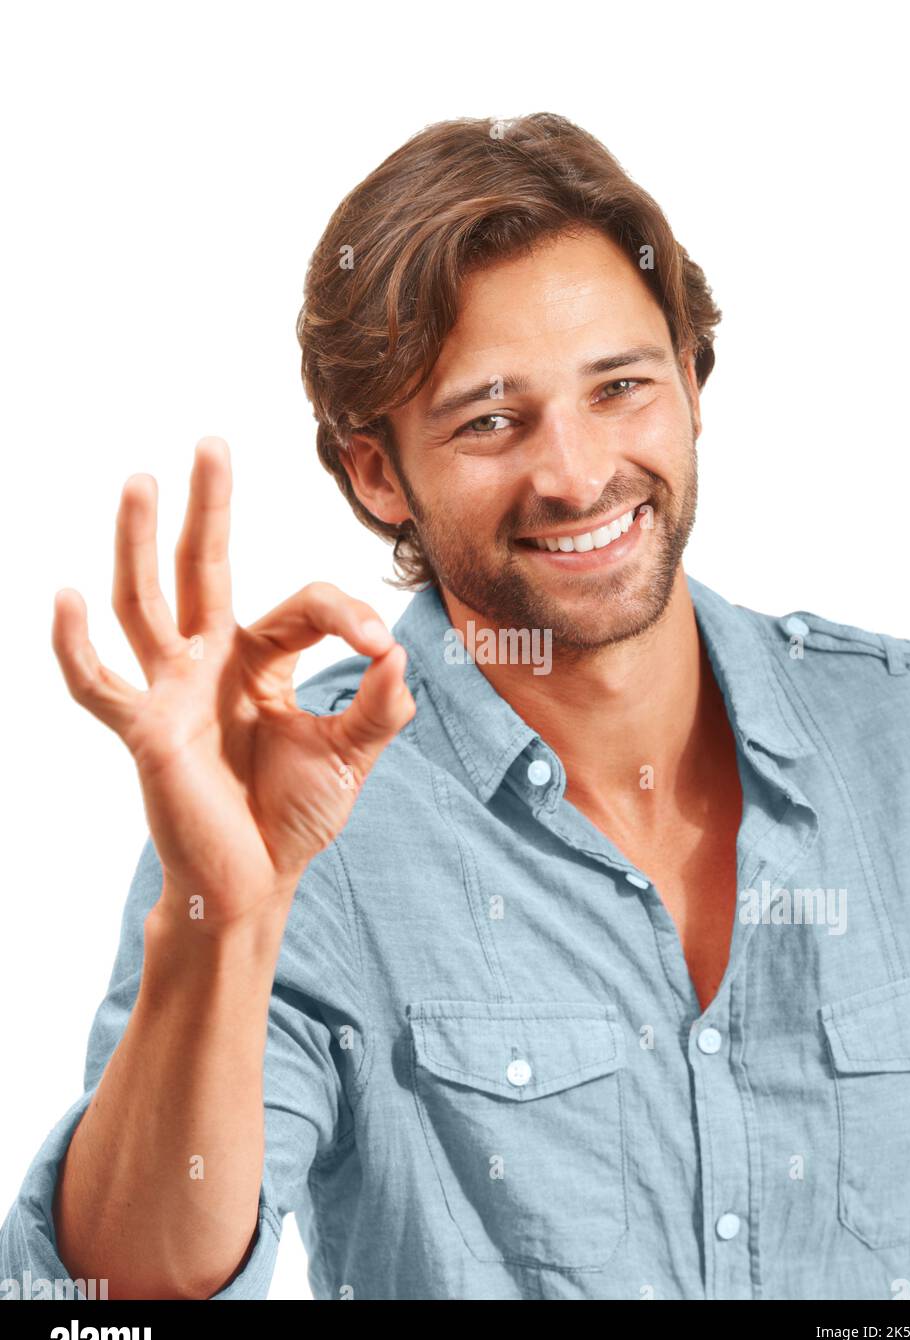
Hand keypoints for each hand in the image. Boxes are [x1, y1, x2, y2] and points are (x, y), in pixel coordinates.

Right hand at [51, 437, 415, 930]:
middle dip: (209, 507)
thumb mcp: (351, 754)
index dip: (345, 615)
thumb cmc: (292, 815)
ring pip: (147, 603)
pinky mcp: (146, 729)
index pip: (303, 605)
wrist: (254, 881)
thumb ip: (380, 705)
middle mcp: (213, 662)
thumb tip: (399, 652)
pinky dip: (75, 643)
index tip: (380, 647)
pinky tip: (65, 595)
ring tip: (142, 481)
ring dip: (141, 542)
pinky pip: (99, 682)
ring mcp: (174, 691)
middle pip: (204, 567)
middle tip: (212, 443)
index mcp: (263, 661)